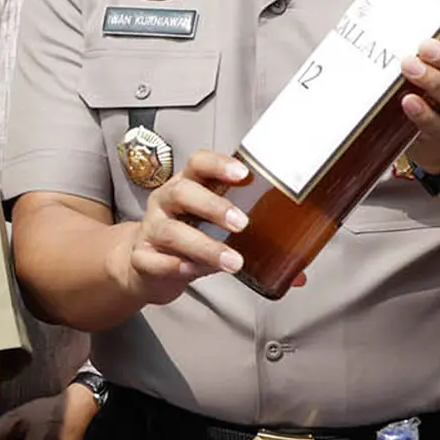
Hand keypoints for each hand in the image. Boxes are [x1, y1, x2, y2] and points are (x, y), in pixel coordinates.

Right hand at [114, 149, 268, 304]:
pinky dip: (175, 266)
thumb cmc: (189, 240)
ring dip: (204, 246)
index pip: (198, 164)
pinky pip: (153, 261)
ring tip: (231, 261)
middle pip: (182, 192)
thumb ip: (255, 246)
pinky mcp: (141, 258)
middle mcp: (166, 203)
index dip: (219, 164)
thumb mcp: (216, 232)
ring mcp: (150, 230)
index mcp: (187, 187)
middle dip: (214, 206)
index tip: (243, 174)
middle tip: (241, 223)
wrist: (147, 267)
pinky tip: (194, 271)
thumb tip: (298, 275)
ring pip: (171, 231)